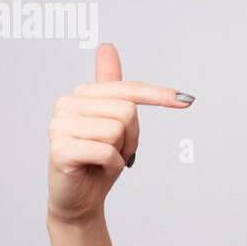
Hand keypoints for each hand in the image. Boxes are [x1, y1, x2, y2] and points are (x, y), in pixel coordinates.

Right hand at [46, 43, 194, 223]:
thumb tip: (106, 46)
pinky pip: (108, 152)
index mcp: (80, 94)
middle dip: (132, 137)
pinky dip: (113, 166)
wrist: (78, 199)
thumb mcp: (112, 122)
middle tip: (117, 151)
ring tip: (104, 160)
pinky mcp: (60, 150)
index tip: (187, 100)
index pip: (128, 89)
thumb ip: (112, 87)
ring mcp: (59, 126)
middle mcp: (65, 104)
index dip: (159, 95)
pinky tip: (97, 169)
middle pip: (127, 111)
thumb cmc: (98, 160)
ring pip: (118, 130)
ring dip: (122, 152)